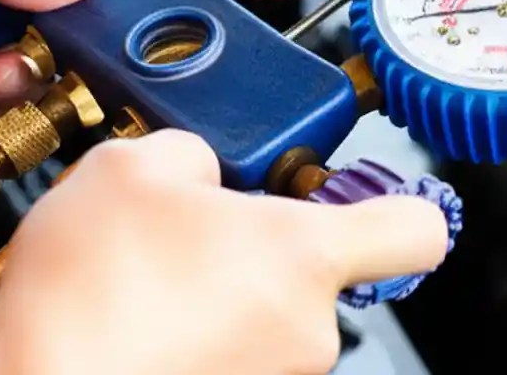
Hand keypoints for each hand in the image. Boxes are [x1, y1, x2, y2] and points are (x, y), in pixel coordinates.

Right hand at [0, 131, 447, 374]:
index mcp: (305, 253)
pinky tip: (141, 318)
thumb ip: (193, 154)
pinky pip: (232, 353)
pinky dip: (195, 333)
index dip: (402, 205)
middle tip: (196, 230)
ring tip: (148, 277)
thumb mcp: (130, 167)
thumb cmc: (88, 299)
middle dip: (259, 244)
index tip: (366, 195)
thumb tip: (200, 170)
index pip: (418, 230)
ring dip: (220, 290)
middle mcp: (307, 325)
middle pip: (317, 268)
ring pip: (268, 312)